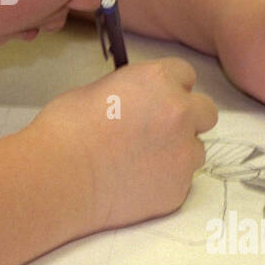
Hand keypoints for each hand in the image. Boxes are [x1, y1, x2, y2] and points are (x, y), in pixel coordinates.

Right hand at [32, 58, 218, 234]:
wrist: (59, 178)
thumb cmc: (65, 130)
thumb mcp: (95, 90)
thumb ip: (129, 92)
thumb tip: (135, 103)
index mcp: (158, 80)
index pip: (185, 74)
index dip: (170, 87)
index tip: (157, 99)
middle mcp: (180, 113)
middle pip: (205, 112)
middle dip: (187, 119)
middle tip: (157, 131)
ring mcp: (183, 154)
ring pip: (196, 150)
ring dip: (177, 152)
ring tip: (141, 162)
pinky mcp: (178, 189)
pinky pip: (181, 181)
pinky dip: (164, 181)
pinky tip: (134, 183)